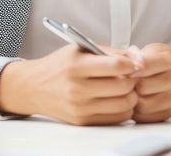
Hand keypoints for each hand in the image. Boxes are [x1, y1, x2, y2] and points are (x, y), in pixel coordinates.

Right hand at [0, 44, 139, 124]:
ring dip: (131, 95)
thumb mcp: (80, 49)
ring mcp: (80, 107)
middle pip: (123, 86)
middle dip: (133, 79)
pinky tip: (118, 99)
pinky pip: (115, 118)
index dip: (132, 63)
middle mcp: (77, 88)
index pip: (116, 66)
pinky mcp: (82, 121)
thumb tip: (136, 55)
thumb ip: (109, 51)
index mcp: (77, 66)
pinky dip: (124, 109)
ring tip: (127, 87)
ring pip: (123, 104)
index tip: (134, 63)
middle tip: (133, 75)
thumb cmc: (59, 65)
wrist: (34, 87)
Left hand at [128, 43, 170, 122]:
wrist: (167, 71)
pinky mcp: (167, 113)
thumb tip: (120, 63)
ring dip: (132, 100)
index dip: (130, 69)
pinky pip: (145, 118)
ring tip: (129, 92)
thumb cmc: (149, 61)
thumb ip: (131, 56)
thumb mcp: (141, 51)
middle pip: (143, 87)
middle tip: (124, 82)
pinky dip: (136, 112)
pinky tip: (136, 102)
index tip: (124, 69)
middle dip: (129, 85)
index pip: (144, 66)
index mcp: (169, 61)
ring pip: (143, 105)